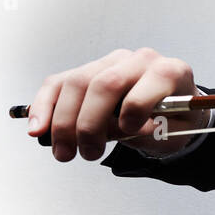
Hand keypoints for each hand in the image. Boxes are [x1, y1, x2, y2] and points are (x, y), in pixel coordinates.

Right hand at [26, 48, 204, 161]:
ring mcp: (111, 63)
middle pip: (105, 83)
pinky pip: (58, 83)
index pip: (155, 79)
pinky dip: (44, 106)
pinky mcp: (87, 71)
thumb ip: (153, 131)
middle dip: (90, 122)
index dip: (138, 107)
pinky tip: (38, 129)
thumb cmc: (175, 121)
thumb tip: (121, 129)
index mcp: (171, 72)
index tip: (129, 131)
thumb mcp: (176, 132)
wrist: (171, 112)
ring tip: (64, 153)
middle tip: (87, 153)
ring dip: (64, 122)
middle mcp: (140, 60)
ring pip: (77, 83)